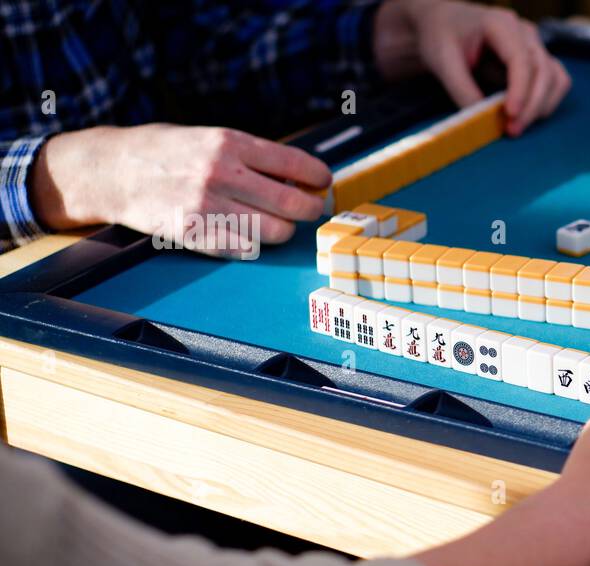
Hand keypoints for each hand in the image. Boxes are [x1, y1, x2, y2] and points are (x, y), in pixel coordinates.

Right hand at [31, 124, 329, 255]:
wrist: (114, 171)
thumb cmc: (169, 152)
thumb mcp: (212, 138)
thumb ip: (253, 156)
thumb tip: (301, 176)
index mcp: (230, 144)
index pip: (297, 164)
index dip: (319, 178)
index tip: (322, 183)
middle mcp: (223, 174)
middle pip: (294, 204)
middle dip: (310, 209)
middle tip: (309, 208)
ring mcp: (210, 207)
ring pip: (277, 232)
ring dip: (284, 230)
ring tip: (276, 221)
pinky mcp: (197, 235)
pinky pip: (248, 249)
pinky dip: (255, 243)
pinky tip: (248, 232)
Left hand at [374, 0, 570, 137]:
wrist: (444, 25)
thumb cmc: (441, 36)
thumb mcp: (442, 60)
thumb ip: (461, 89)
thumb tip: (481, 121)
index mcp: (500, 24)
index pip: (522, 59)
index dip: (520, 90)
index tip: (510, 116)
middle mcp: (524, 33)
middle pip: (544, 71)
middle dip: (532, 105)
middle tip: (512, 131)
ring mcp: (534, 46)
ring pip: (556, 78)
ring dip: (542, 106)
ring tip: (518, 126)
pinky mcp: (537, 61)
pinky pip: (556, 82)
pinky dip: (546, 102)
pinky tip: (526, 115)